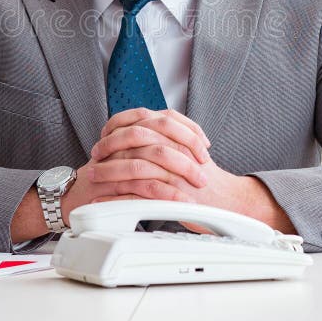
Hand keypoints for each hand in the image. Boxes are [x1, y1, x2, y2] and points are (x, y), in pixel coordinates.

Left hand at [89, 108, 295, 233]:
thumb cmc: (203, 176)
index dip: (117, 126)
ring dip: (108, 172)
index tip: (103, 135)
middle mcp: (174, 148)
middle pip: (132, 140)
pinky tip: (103, 200)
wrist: (228, 200)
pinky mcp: (171, 195)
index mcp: (176, 133)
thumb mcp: (187, 147)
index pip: (139, 120)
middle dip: (108, 147)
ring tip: (93, 177)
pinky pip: (137, 195)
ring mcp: (173, 172)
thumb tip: (138, 130)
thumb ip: (167, 136)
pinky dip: (115, 198)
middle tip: (94, 155)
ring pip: (132, 166)